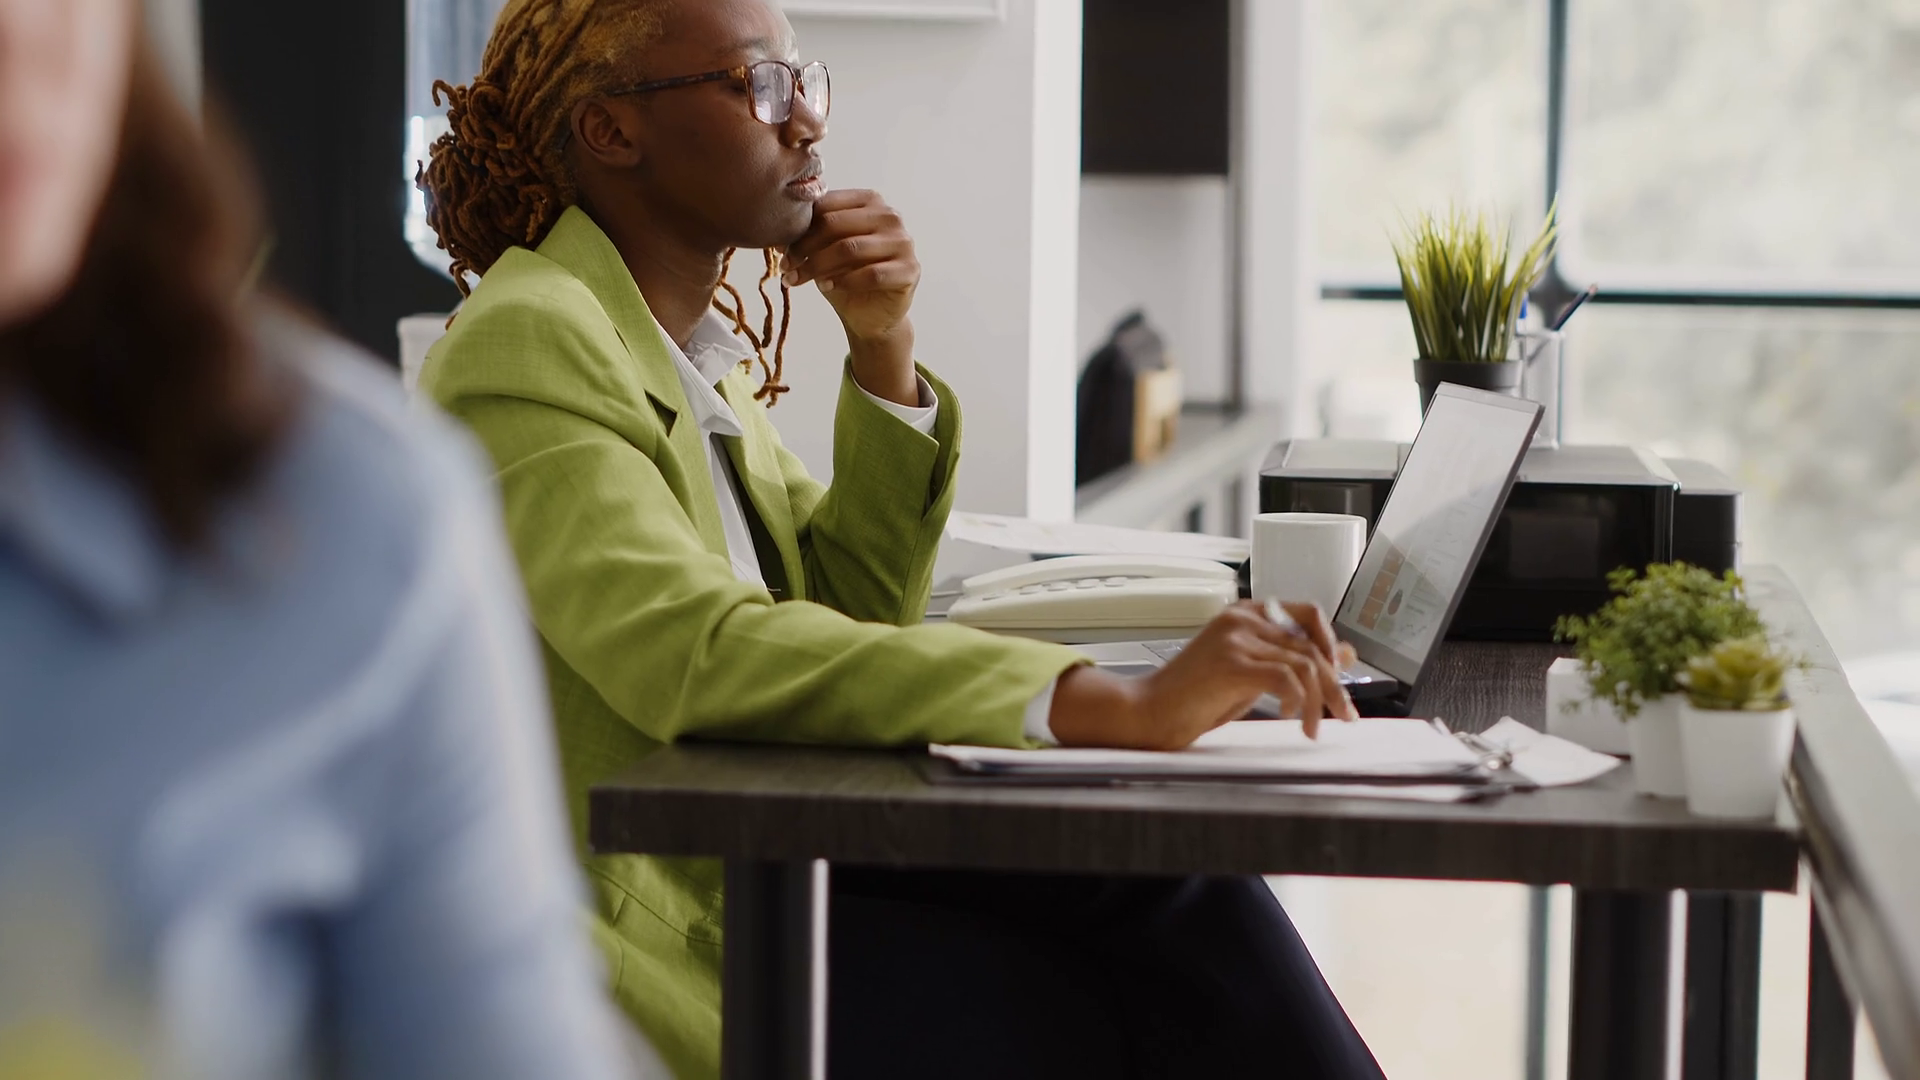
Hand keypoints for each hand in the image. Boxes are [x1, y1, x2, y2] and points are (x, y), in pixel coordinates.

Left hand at [783, 189, 919, 404]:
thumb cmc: (846, 275)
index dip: (800, 226)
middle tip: (785, 266)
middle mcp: (890, 217)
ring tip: (797, 279)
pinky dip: (843, 281)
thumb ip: (808, 234)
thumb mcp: (823, 251)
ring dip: (817, 266)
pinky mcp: (910, 270)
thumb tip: (774, 226)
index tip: (781, 249)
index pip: (828, 205)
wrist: (871, 315)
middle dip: (805, 247)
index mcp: (869, 201)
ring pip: (850, 249)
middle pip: (836, 225)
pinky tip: (826, 287)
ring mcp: (904, 242)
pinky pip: (871, 274)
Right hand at [1047, 601, 1358, 751]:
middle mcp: (1242, 618)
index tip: (1338, 677)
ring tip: (1311, 727)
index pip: (1309, 614)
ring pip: (1305, 664)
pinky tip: (1288, 714)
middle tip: (1343, 712)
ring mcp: (1236, 638)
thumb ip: (1291, 660)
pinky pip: (1286, 678)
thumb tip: (1344, 654)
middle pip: (1311, 644)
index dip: (1330, 645)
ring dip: (1318, 701)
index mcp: (1245, 614)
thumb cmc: (1192, 696)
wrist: (1148, 711)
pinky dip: (1297, 700)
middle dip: (1334, 684)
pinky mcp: (1231, 662)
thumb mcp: (1252, 673)